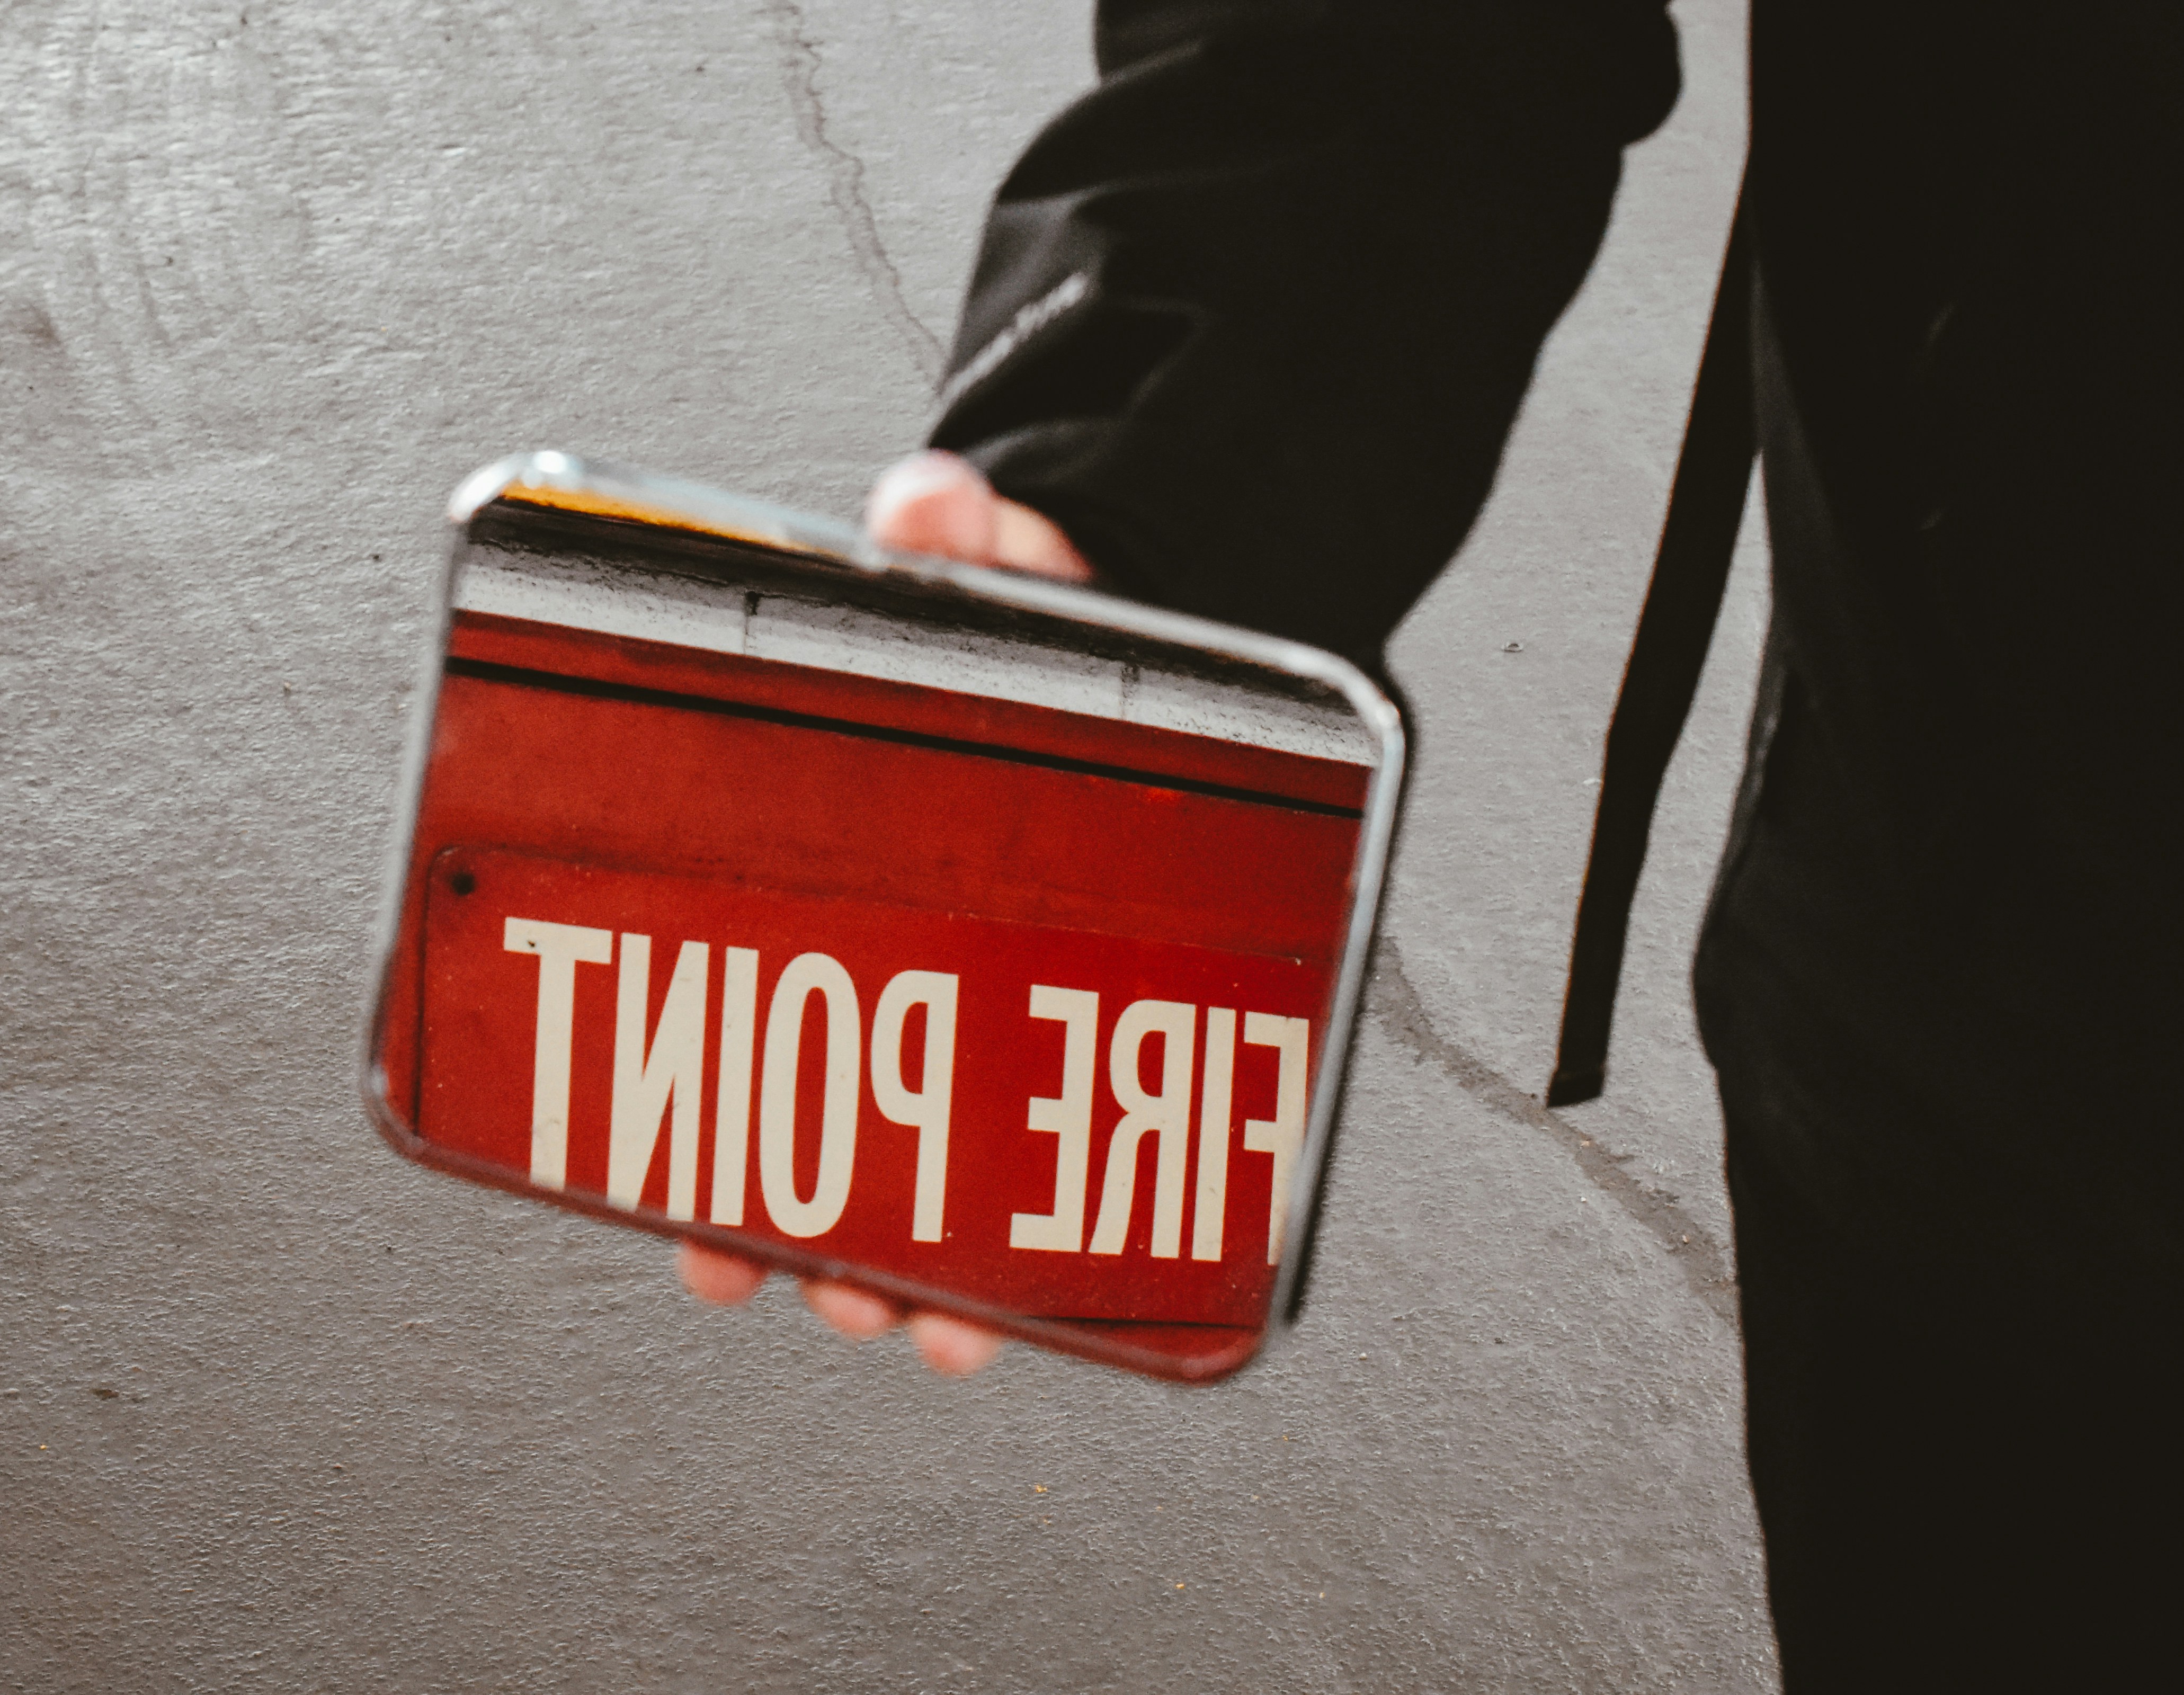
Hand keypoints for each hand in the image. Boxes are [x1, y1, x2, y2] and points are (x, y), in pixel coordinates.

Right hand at [678, 453, 1090, 1373]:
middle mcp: (903, 960)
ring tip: (931, 1328)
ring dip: (925, 1267)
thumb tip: (929, 504)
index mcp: (848, 875)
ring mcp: (1000, 1003)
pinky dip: (1053, 1236)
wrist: (1147, 648)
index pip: (751, 1020)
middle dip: (815, 1233)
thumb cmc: (1037, 632)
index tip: (703, 1232)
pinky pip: (1070, 1146)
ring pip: (938, 1171)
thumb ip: (960, 544)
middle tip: (819, 1291)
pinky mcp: (1101, 1013)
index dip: (711, 1141)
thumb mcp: (997, 580)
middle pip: (826, 1130)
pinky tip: (1062, 1291)